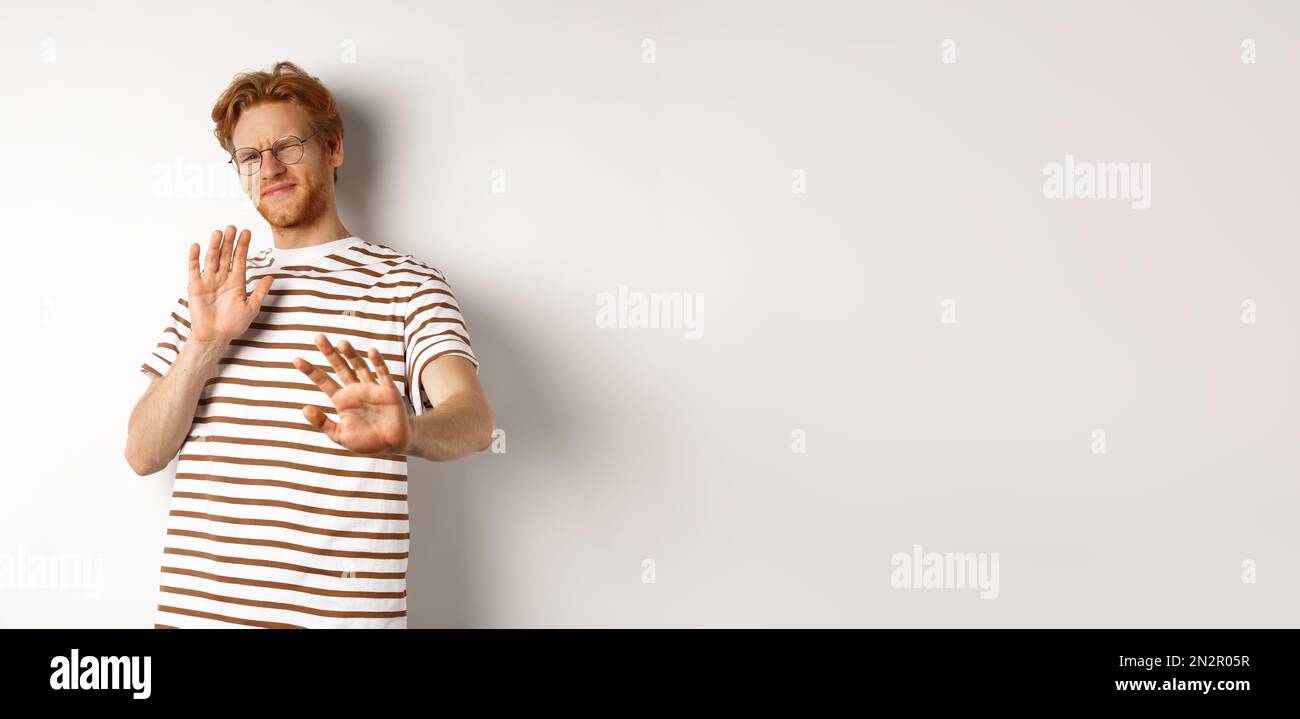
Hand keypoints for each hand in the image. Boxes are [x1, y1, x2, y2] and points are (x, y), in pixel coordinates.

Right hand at [187, 226, 273, 344]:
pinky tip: (197, 246)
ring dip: (215, 246)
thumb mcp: (252, 307)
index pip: (240, 259)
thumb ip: (260, 291)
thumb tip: (272, 277)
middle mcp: (222, 278)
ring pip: (212, 259)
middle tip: (233, 227)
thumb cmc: (234, 324)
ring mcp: (208, 281)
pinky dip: (194, 258)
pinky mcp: (195, 286)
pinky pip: (194, 269)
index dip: (243, 246)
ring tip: (219, 233)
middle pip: (226, 255)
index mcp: (236, 282)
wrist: (216, 337)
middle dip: (230, 242)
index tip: (247, 232)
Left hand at [293, 334, 412, 454]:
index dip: (311, 371)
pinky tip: (371, 351)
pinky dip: (377, 363)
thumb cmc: (366, 441)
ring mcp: (372, 388)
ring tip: (341, 343)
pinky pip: (382, 374)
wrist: (393, 444)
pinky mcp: (388, 391)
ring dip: (351, 355)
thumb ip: (322, 423)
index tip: (296, 359)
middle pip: (340, 367)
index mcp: (342, 400)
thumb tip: (304, 408)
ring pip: (359, 367)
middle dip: (329, 353)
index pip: (323, 381)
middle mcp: (355, 390)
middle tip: (318, 337)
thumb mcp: (340, 436)